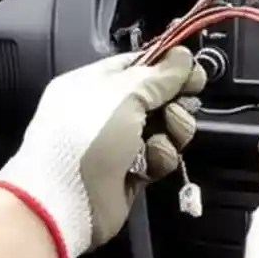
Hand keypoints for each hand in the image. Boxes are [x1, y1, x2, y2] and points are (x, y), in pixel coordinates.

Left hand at [0, 47, 205, 257]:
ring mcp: (120, 143)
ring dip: (172, 130)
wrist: (64, 201)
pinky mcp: (133, 172)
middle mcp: (106, 111)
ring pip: (165, 127)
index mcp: (94, 83)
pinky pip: (160, 157)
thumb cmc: (85, 137)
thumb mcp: (123, 95)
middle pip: (158, 96)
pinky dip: (160, 157)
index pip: (138, 65)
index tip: (194, 70)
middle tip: (186, 101)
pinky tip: (150, 161)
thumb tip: (184, 56)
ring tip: (159, 138)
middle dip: (175, 100)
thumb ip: (159, 75)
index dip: (168, 66)